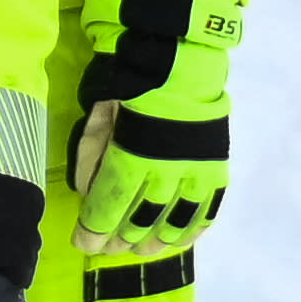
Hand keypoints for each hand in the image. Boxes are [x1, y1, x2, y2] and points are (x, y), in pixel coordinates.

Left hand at [73, 0, 240, 265]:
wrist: (180, 53)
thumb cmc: (131, 80)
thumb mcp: (99, 112)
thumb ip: (92, 154)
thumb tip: (87, 191)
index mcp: (134, 155)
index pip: (110, 206)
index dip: (95, 230)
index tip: (83, 242)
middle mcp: (168, 170)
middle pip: (141, 220)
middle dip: (120, 239)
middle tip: (107, 247)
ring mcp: (197, 170)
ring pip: (176, 222)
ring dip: (156, 240)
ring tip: (142, 248)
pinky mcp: (218, 166)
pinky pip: (209, 209)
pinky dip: (194, 228)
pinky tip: (180, 238)